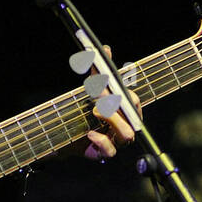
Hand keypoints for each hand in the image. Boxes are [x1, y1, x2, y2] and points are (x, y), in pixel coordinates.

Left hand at [82, 46, 140, 163]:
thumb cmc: (84, 110)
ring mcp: (116, 141)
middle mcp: (124, 126)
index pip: (135, 102)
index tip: (113, 87)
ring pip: (127, 135)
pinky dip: (102, 141)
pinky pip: (111, 151)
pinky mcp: (104, 153)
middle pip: (134, 117)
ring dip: (113, 121)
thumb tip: (105, 48)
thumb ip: (98, 71)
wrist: (66, 134)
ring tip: (95, 111)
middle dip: (119, 106)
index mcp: (125, 111)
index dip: (127, 95)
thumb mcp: (91, 89)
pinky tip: (90, 133)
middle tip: (100, 98)